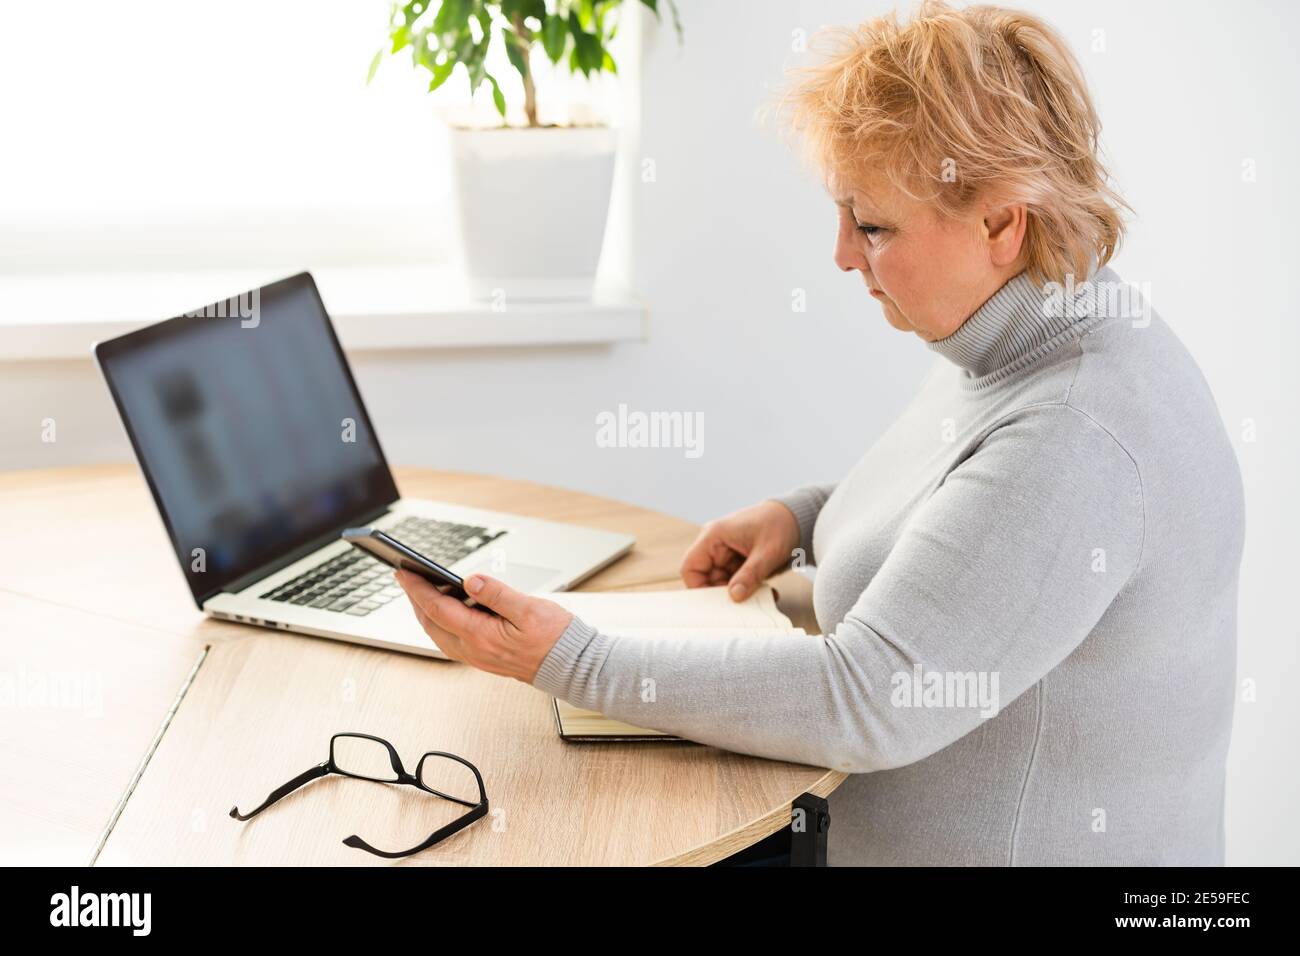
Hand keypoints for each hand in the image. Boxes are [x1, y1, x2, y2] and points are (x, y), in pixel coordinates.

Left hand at [395, 570, 572, 682]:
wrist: (573, 667)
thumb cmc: (557, 639)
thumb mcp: (529, 608)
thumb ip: (497, 593)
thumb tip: (470, 580)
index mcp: (482, 635)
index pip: (437, 608)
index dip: (417, 589)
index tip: (403, 573)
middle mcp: (475, 650)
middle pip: (431, 624)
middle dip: (415, 600)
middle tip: (407, 579)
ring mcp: (478, 658)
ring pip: (439, 635)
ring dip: (427, 613)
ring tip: (423, 592)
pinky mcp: (485, 659)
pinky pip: (452, 642)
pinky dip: (442, 625)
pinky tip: (448, 612)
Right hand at [680, 499, 799, 601]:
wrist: (799, 516)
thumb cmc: (781, 524)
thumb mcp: (767, 552)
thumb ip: (750, 575)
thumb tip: (734, 596)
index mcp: (714, 535)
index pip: (691, 567)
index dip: (697, 587)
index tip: (715, 603)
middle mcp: (716, 545)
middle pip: (706, 578)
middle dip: (723, 593)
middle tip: (741, 604)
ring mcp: (727, 554)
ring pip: (722, 583)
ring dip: (738, 593)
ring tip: (758, 597)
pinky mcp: (739, 561)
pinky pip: (736, 581)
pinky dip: (747, 589)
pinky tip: (764, 592)